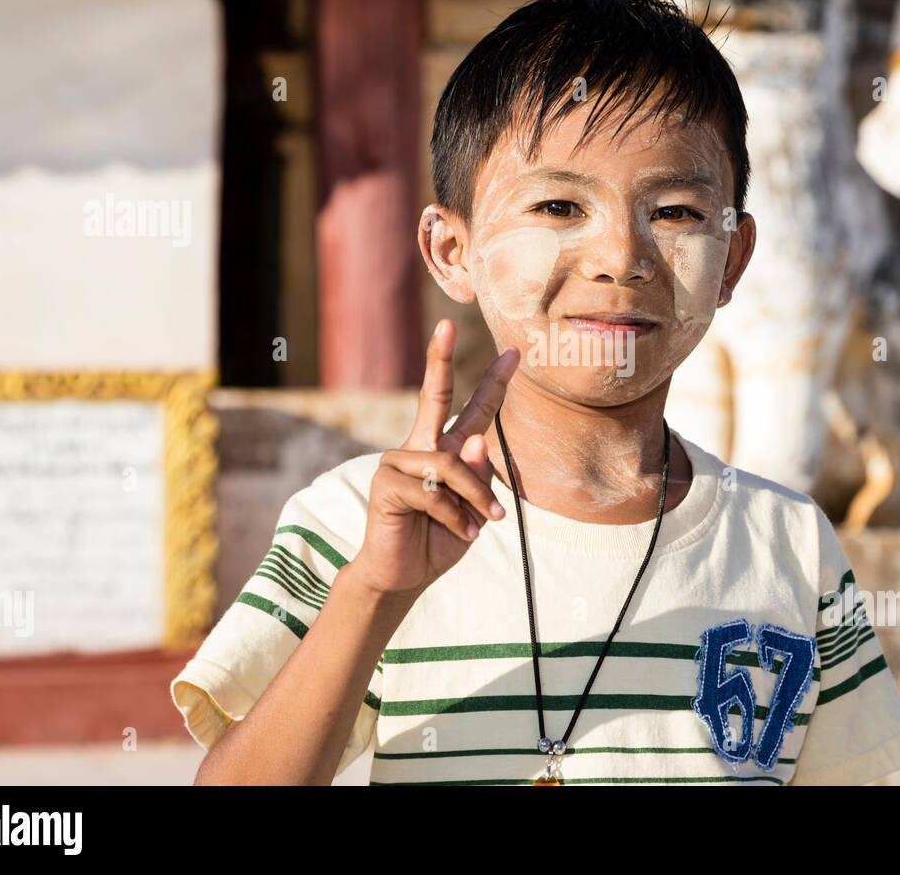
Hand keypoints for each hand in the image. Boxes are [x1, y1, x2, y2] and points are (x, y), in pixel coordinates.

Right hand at [354, 320, 518, 596]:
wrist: (405, 575)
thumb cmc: (441, 540)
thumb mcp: (474, 509)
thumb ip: (478, 478)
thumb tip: (476, 441)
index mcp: (447, 449)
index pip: (472, 409)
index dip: (493, 383)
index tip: (513, 353)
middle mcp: (421, 447)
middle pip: (431, 394)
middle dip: (438, 358)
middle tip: (446, 324)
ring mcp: (399, 461)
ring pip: (450, 463)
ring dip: (474, 498)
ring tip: (483, 524)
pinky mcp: (386, 483)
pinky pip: (432, 491)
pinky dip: (452, 514)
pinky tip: (459, 532)